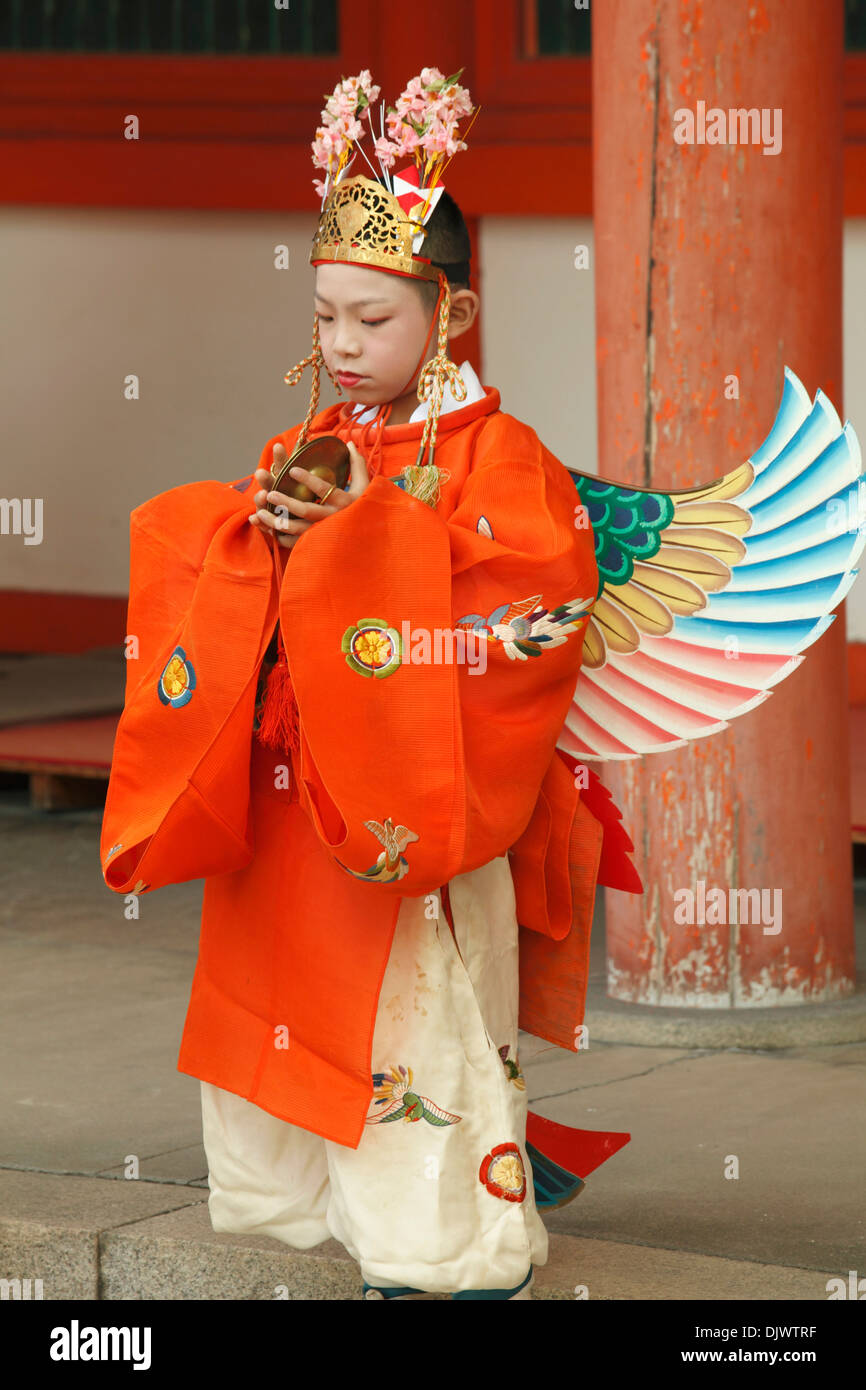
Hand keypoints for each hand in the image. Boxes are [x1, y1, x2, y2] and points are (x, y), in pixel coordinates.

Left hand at [248, 441, 370, 550]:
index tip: (292, 469)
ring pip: (297, 529)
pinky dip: (280, 537)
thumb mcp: (365, 486)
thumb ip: (357, 465)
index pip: (324, 489)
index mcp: (344, 502)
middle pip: (307, 511)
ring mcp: (323, 534)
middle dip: (287, 503)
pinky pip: (295, 543)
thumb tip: (348, 443)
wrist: (369, 538)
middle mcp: (333, 518)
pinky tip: (268, 528)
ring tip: (261, 512)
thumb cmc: (364, 508)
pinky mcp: (316, 544)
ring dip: (277, 521)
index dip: (308, 480)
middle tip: (269, 493)